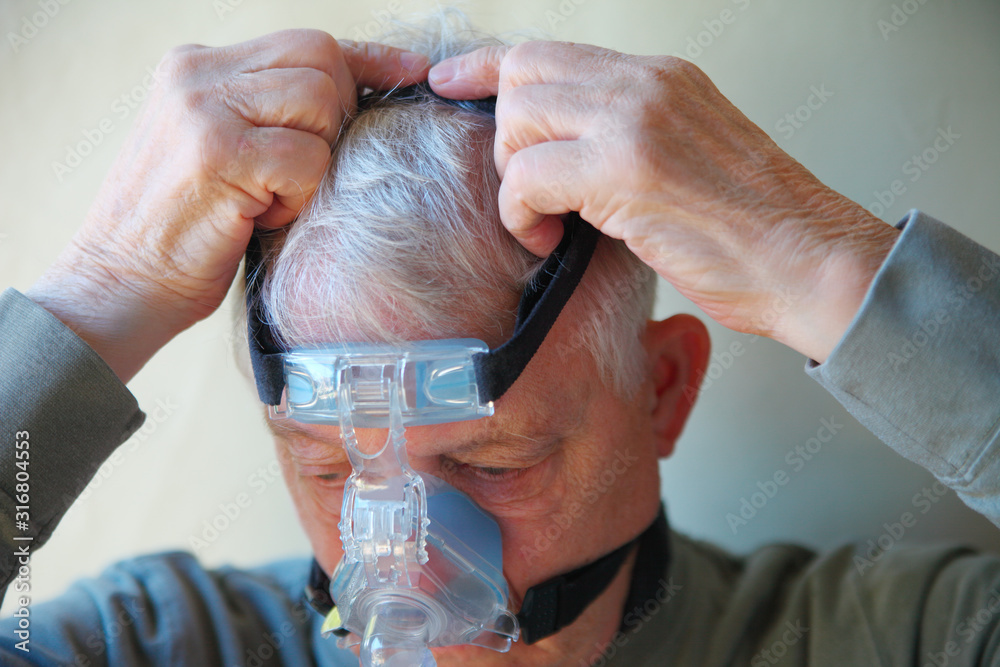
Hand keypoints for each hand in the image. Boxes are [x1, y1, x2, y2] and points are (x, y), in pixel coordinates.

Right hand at [28, 31, 429, 381]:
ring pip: (320, 100)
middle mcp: (196, 73)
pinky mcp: (219, 150)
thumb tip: (357, 99)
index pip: (305, 43)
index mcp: (196, 67)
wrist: (120, 284)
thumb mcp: (223, 151)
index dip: (368, 61)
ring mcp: (203, 107)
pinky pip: (309, 157)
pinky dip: (298, 196)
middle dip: (337, 117)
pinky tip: (258, 216)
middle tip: (302, 171)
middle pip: (320, 58)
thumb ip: (269, 113)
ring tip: (269, 196)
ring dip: (314, 160)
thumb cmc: (183, 231)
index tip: (411, 72)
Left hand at [428, 42, 898, 361]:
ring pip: (518, 120)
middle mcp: (646, 85)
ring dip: (515, 180)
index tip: (451, 80)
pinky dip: (522, 215)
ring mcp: (636, 120)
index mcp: (660, 78)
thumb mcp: (689, 156)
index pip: (551, 51)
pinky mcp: (626, 169)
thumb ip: (628, 136)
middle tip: (529, 188)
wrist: (808, 261)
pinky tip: (550, 241)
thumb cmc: (752, 228)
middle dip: (506, 137)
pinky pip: (528, 177)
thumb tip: (562, 151)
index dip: (488, 65)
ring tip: (547, 222)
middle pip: (522, 74)